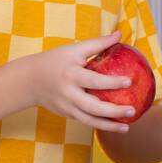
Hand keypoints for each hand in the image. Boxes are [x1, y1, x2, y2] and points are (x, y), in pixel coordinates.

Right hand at [20, 30, 135, 132]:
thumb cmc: (55, 60)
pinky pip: (86, 122)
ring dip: (109, 126)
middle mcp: (69, 94)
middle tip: (132, 111)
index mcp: (71, 75)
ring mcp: (67, 107)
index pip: (94, 80)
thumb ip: (97, 43)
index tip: (129, 81)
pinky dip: (100, 125)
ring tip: (127, 128)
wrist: (29, 80)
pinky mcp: (67, 114)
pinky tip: (115, 126)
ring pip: (89, 120)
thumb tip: (119, 34)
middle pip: (93, 107)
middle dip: (113, 111)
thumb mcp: (73, 49)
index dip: (112, 82)